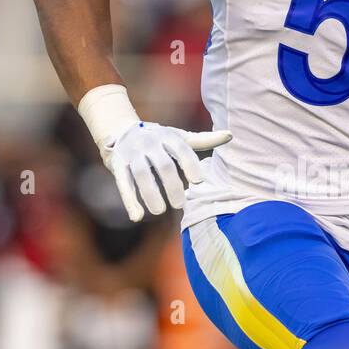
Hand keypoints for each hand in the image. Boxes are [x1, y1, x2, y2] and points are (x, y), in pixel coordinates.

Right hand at [101, 121, 230, 221]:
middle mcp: (149, 142)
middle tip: (180, 204)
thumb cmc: (159, 139)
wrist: (120, 131)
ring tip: (160, 210)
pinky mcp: (117, 165)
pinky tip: (137, 217)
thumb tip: (230, 135)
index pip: (181, 149)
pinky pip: (123, 183)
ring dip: (151, 193)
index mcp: (167, 136)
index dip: (190, 164)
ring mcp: (132, 153)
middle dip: (172, 185)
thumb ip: (204, 140)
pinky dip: (129, 201)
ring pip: (141, 174)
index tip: (199, 182)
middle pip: (162, 165)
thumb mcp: (180, 137)